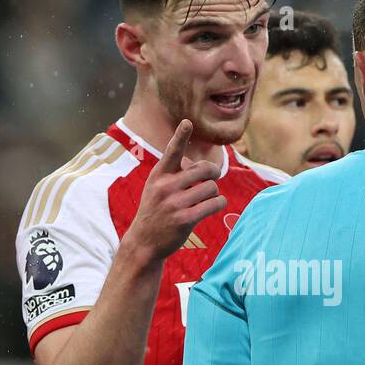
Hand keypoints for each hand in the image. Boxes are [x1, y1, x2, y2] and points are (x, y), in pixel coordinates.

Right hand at [122, 119, 226, 264]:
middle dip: (212, 174)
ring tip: (206, 199)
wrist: (144, 242)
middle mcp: (165, 187)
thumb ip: (175, 174)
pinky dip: (219, 203)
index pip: (172, 151)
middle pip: (204, 170)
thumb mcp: (157, 188)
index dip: (181, 136)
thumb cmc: (155, 210)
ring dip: (214, 193)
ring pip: (211, 188)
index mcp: (159, 175)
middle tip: (212, 179)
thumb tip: (200, 165)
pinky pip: (214, 204)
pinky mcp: (184, 220)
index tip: (187, 122)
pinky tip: (214, 206)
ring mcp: (174, 204)